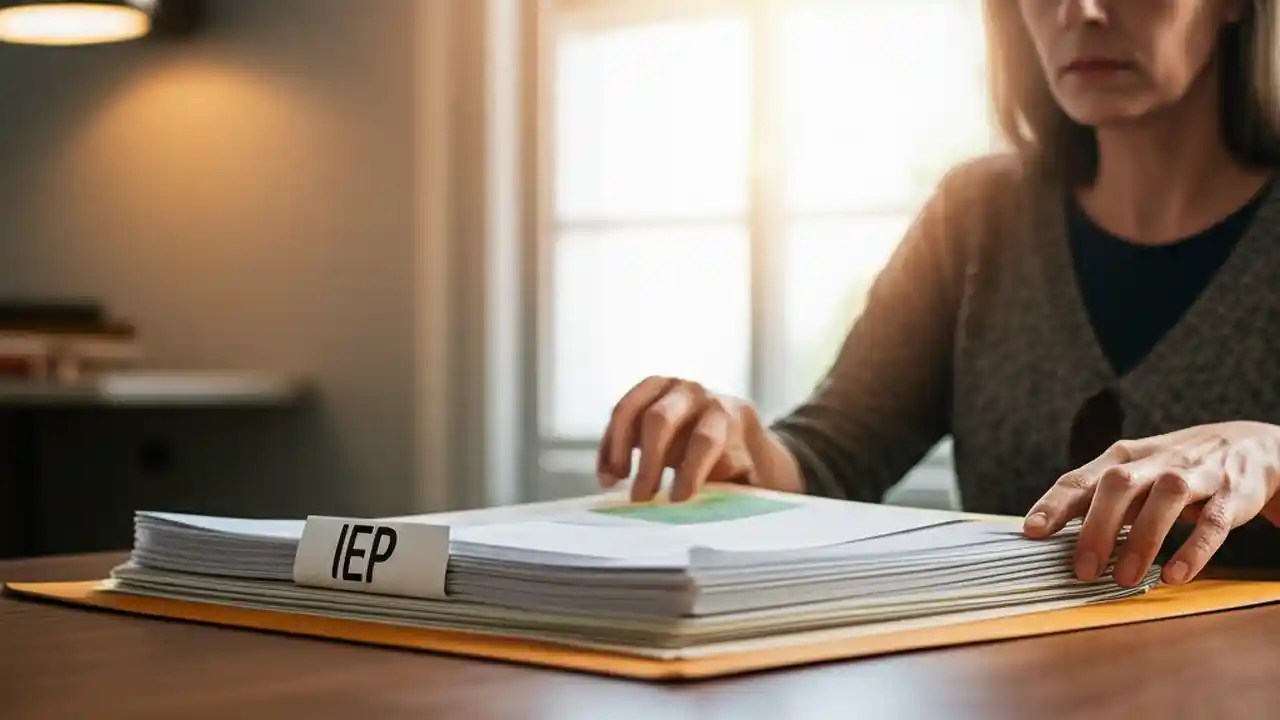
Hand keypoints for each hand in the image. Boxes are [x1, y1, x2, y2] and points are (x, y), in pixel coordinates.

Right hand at [596, 376, 803, 501]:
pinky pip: (619, 414)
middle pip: (661, 419)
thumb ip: (737, 488)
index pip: (706, 439)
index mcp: (731, 414)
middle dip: (647, 462)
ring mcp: (669, 388)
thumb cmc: (744, 463)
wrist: (736, 429)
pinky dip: (608, 446)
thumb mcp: (752, 476)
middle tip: (640, 498)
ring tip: (615, 482)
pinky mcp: (647, 391)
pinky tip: (607, 477)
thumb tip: (714, 511)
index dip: (689, 472)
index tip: (676, 501)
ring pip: (631, 411)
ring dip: (618, 449)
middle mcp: (698, 394)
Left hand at [1023, 421, 1279, 586]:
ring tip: (1123, 579)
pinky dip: (1192, 550)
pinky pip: (1212, 523)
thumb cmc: (1174, 467)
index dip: (1055, 503)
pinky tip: (1173, 576)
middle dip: (1096, 528)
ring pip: (1165, 499)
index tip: (1032, 531)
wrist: (1251, 446)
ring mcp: (1195, 475)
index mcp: (1123, 457)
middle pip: (1118, 486)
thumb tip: (1055, 535)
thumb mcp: (1134, 474)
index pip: (1081, 478)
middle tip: (1081, 570)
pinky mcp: (1230, 495)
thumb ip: (1099, 500)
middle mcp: (1155, 461)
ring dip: (1141, 541)